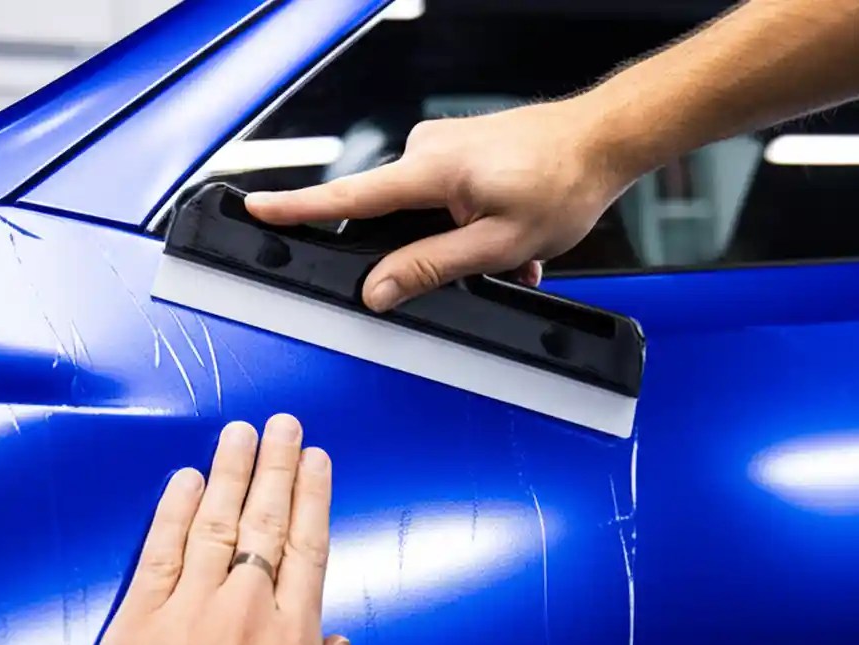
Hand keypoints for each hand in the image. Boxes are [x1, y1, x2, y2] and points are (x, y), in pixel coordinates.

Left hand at [81, 415, 348, 644]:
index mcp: (291, 640)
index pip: (308, 546)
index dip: (313, 497)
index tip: (318, 463)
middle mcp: (245, 614)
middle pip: (268, 521)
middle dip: (277, 467)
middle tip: (284, 427)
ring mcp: (191, 611)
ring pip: (217, 522)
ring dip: (230, 471)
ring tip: (239, 434)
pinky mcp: (140, 620)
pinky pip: (161, 550)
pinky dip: (174, 511)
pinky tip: (186, 481)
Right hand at [245, 97, 638, 311]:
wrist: (604, 140)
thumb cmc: (562, 184)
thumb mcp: (497, 244)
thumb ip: (430, 268)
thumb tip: (377, 290)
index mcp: (429, 170)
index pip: (347, 198)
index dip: (296, 208)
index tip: (254, 209)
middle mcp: (427, 150)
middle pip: (393, 217)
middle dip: (432, 254)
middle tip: (488, 266)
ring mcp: (444, 147)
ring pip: (429, 214)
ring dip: (464, 243)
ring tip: (516, 254)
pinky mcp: (461, 150)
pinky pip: (448, 199)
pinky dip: (476, 226)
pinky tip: (517, 238)